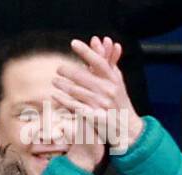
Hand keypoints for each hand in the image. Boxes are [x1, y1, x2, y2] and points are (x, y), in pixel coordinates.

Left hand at [54, 35, 143, 155]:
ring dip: (63, 85)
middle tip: (58, 68)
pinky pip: (75, 107)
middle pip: (84, 77)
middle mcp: (108, 90)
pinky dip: (64, 100)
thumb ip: (107, 60)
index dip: (86, 51)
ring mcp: (101, 104)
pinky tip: (55, 95)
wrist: (126, 127)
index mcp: (113, 79)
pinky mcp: (94, 117)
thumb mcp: (116, 79)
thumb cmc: (119, 100)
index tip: (73, 43)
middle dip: (69, 71)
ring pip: (77, 92)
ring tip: (54, 81)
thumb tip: (97, 40)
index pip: (98, 61)